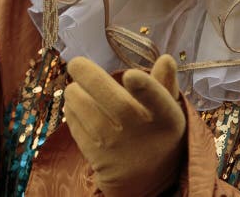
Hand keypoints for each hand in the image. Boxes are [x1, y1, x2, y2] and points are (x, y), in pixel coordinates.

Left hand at [64, 55, 185, 196]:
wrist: (144, 179)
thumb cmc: (156, 134)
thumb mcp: (168, 111)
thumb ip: (164, 84)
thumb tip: (166, 59)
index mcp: (166, 117)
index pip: (158, 102)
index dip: (145, 89)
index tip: (131, 75)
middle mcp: (140, 131)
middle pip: (109, 97)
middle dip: (87, 73)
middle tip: (76, 63)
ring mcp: (115, 144)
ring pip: (81, 103)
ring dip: (74, 91)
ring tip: (79, 88)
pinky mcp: (93, 153)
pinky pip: (72, 119)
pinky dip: (71, 108)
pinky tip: (79, 107)